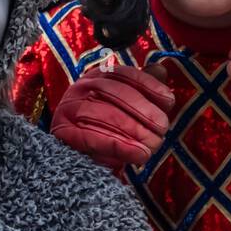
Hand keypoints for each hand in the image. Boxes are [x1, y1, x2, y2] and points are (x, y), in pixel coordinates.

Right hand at [50, 62, 174, 169]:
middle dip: (143, 110)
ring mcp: (68, 107)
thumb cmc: (108, 130)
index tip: (169, 101)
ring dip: (132, 130)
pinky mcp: (61, 132)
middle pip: (114, 92)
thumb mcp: (128, 108)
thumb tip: (160, 69)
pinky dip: (116, 146)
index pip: (124, 75)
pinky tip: (137, 155)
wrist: (75, 160)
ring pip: (102, 114)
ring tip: (152, 146)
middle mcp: (81, 87)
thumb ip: (144, 89)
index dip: (149, 85)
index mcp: (98, 76)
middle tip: (163, 128)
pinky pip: (90, 138)